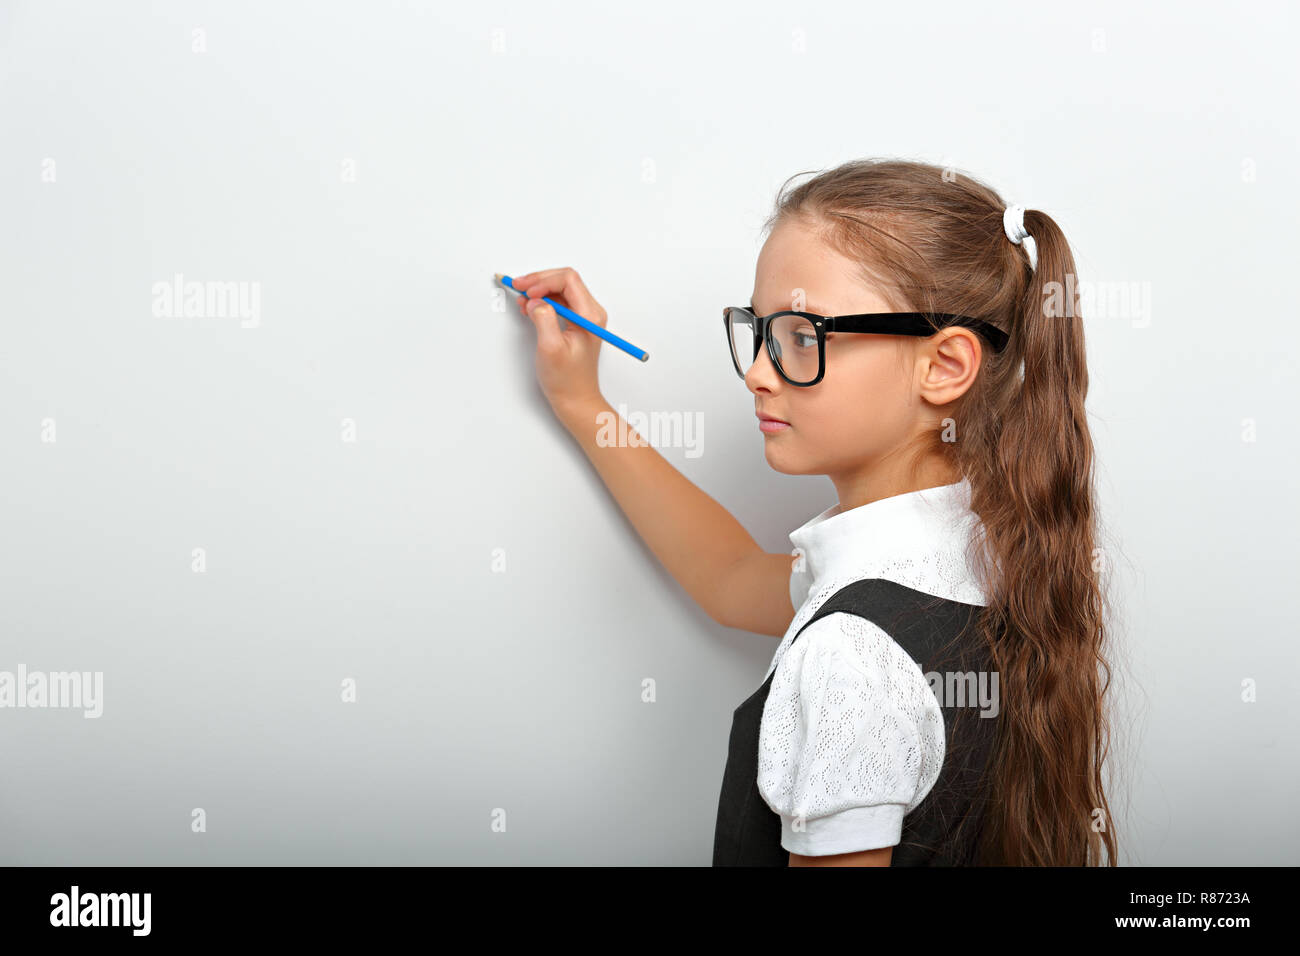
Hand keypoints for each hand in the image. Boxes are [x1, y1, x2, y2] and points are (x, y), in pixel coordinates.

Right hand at [512, 267, 606, 414]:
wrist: (575, 399)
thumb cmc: (567, 380)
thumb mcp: (551, 348)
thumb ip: (543, 319)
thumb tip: (535, 300)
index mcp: (590, 316)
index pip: (568, 280)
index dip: (543, 281)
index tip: (526, 291)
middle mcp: (590, 313)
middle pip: (564, 280)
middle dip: (539, 282)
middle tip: (518, 287)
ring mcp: (584, 317)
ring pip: (560, 289)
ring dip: (539, 290)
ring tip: (521, 301)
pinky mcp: (575, 322)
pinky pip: (559, 301)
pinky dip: (542, 300)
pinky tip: (529, 307)